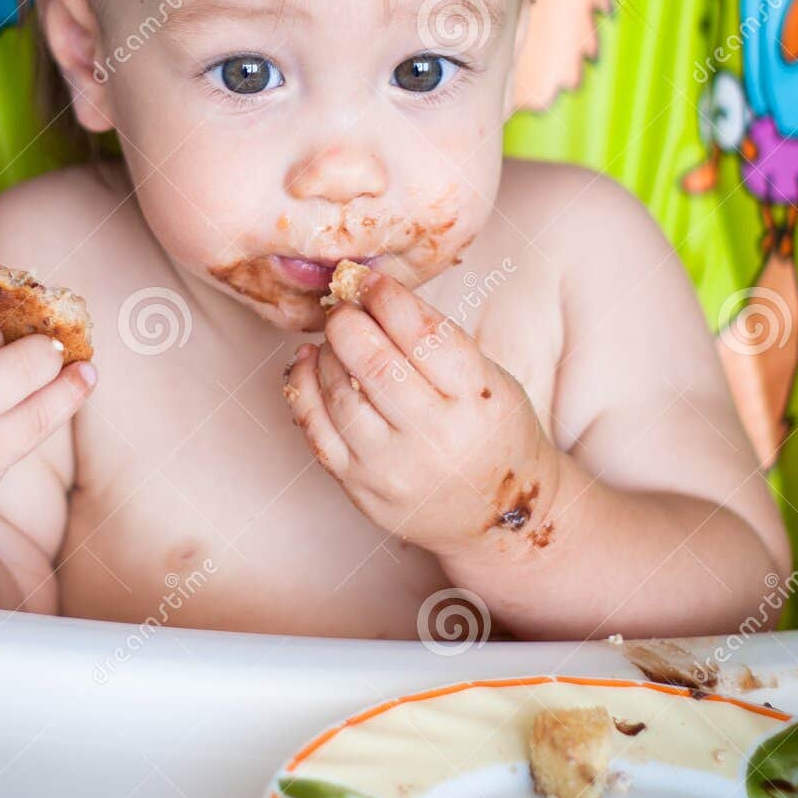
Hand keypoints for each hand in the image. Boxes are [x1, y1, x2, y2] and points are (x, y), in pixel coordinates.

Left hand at [283, 272, 557, 556]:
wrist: (493, 516)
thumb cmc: (490, 432)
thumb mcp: (489, 379)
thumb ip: (436, 340)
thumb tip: (369, 291)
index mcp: (477, 401)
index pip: (423, 334)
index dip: (386, 297)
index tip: (368, 281)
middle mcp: (436, 438)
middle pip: (374, 363)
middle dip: (348, 321)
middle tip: (345, 307)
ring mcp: (393, 468)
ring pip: (339, 394)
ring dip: (328, 352)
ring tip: (336, 337)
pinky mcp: (360, 488)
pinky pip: (316, 431)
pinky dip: (304, 387)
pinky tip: (309, 363)